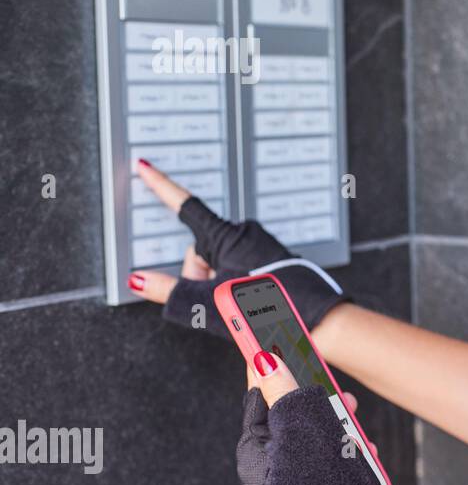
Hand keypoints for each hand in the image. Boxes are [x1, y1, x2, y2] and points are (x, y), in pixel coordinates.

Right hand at [126, 160, 347, 336]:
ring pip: (218, 263)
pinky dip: (234, 285)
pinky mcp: (271, 258)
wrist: (313, 319)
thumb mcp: (208, 303)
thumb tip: (137, 280)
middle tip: (217, 298)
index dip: (160, 185)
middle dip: (198, 276)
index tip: (145, 164)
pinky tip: (250, 302)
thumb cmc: (267, 309)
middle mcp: (245, 233)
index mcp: (227, 235)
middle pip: (199, 251)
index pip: (183, 205)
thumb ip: (169, 290)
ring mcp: (259, 245)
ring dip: (218, 284)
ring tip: (240, 303)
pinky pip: (237, 269)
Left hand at [239, 352, 418, 484]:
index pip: (260, 392)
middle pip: (292, 413)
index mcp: (255, 452)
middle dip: (319, 402)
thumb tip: (263, 358)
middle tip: (342, 398)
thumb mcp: (305, 433)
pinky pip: (331, 460)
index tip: (280, 332)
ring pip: (316, 436)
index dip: (275, 363)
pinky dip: (348, 452)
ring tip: (357, 435)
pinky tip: (361, 458)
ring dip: (340, 428)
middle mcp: (268, 469)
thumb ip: (285, 393)